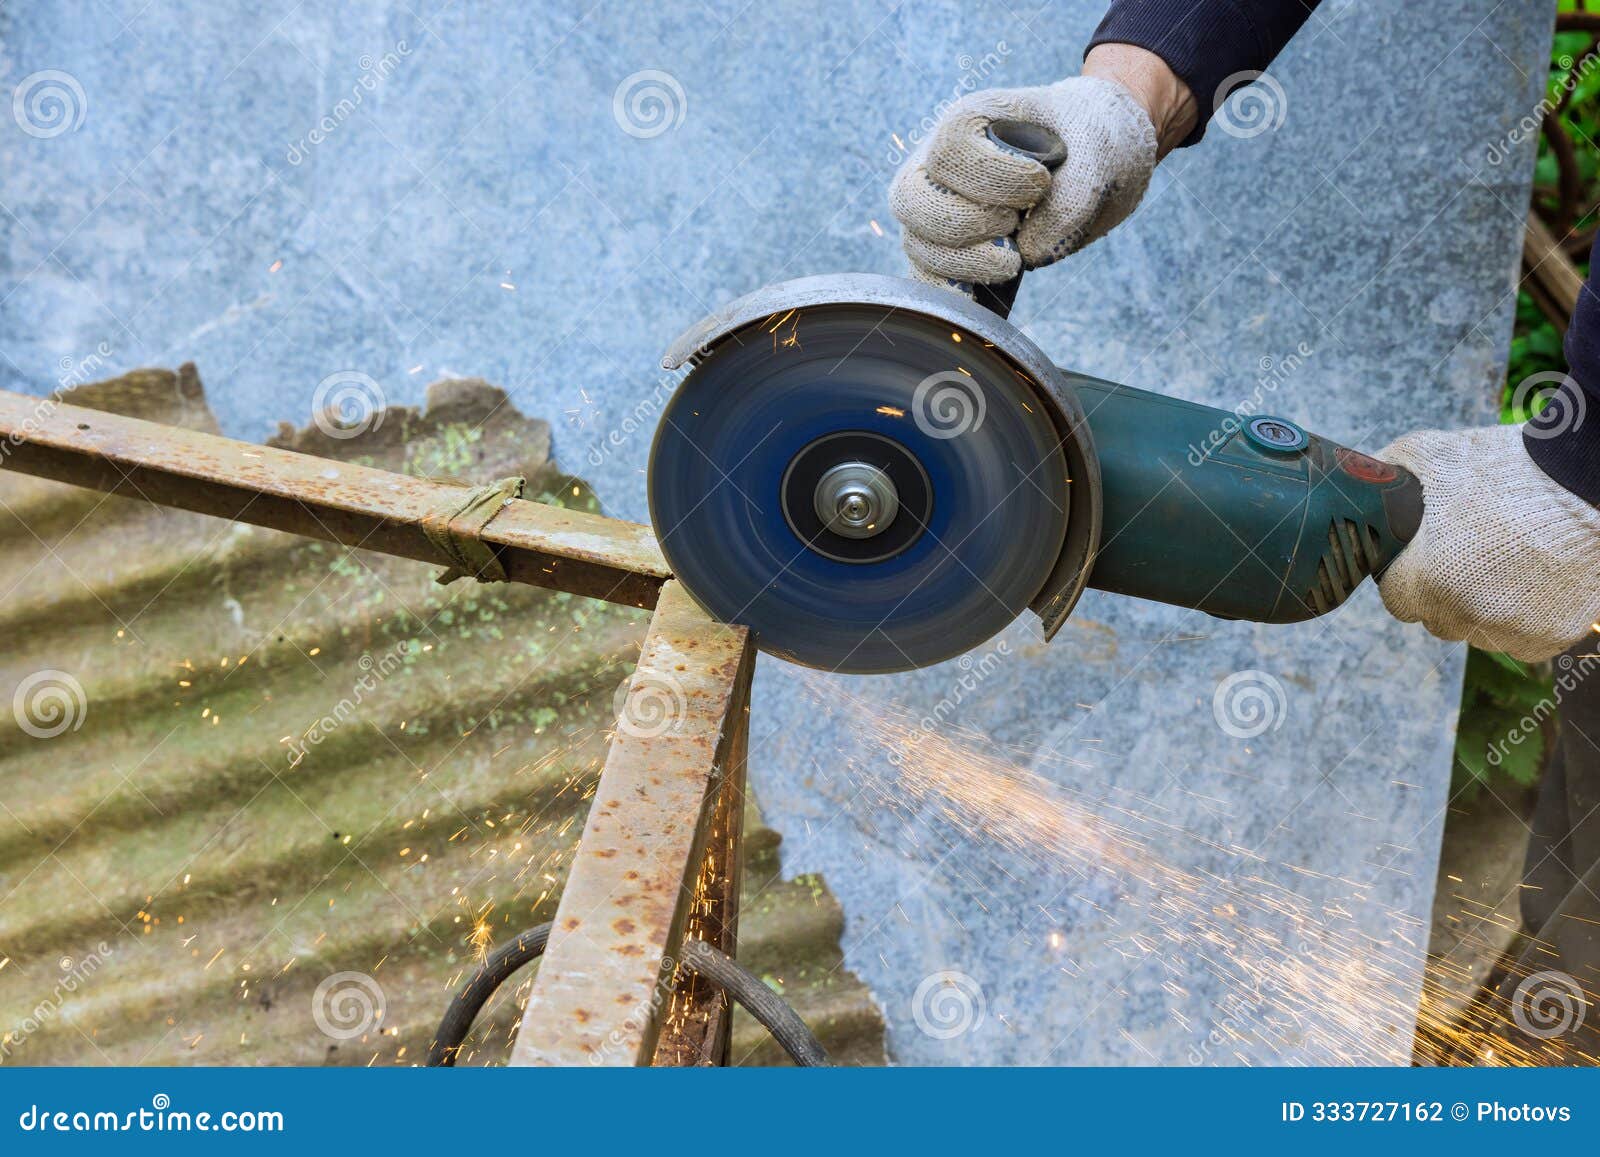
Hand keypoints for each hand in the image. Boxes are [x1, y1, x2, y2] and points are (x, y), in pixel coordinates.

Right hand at [889, 46, 1193, 290]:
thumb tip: (1027, 254)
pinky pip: (927, 278)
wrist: (1095, 155)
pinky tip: (988, 289)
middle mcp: (937, 162)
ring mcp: (935, 207)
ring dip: (966, 263)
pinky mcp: (945, 249)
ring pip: (916, 245)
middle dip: (967, 224)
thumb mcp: (1101, 153)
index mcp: (968, 119)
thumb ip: (1073, 197)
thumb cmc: (1090, 139)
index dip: (994, 178)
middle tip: (1014, 222)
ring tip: (1014, 257)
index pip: (951, 152)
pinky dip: (954, 292)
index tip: (1040, 183)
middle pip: (911, 199)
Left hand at [1377, 423, 1599, 661]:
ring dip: (1482, 608)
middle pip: (1436, 618)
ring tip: (1504, 564)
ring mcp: (1509, 630)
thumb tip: (1355, 483)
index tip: (1420, 560)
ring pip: (1478, 630)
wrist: (1586, 482)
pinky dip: (1522, 619)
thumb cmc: (1507, 468)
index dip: (1405, 577)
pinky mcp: (1549, 638)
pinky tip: (1532, 580)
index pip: (1396, 599)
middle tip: (1466, 557)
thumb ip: (1385, 476)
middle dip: (1442, 593)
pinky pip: (1520, 640)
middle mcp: (1464, 613)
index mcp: (1427, 580)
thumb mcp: (1430, 455)